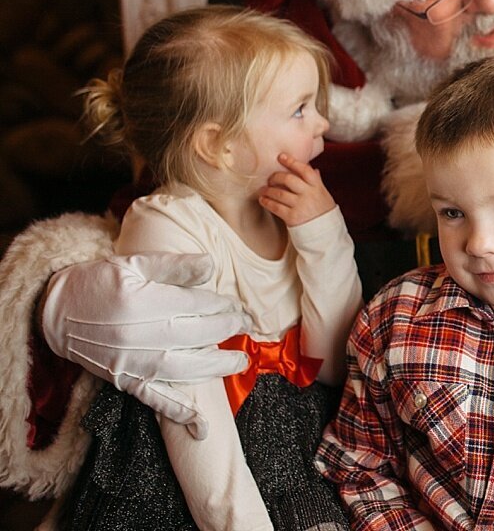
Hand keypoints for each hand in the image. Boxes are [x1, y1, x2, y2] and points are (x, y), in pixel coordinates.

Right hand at [41, 253, 251, 439]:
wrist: (53, 312)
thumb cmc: (98, 282)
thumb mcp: (133, 263)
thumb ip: (174, 265)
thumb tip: (211, 266)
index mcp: (140, 302)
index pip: (195, 305)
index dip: (221, 305)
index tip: (236, 305)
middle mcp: (136, 335)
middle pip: (194, 335)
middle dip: (226, 330)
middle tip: (246, 325)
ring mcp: (129, 362)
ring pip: (181, 369)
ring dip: (215, 368)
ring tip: (240, 362)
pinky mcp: (121, 380)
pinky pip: (152, 399)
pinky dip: (177, 411)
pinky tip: (200, 423)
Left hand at [259, 153, 335, 226]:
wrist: (326, 233)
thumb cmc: (323, 212)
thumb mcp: (324, 194)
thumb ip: (317, 182)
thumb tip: (312, 168)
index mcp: (317, 187)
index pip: (305, 170)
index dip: (292, 162)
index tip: (281, 157)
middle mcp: (309, 195)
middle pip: (289, 179)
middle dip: (276, 177)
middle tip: (270, 178)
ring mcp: (300, 206)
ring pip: (279, 193)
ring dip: (268, 190)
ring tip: (263, 190)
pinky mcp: (292, 217)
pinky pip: (275, 206)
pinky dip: (267, 202)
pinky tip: (263, 200)